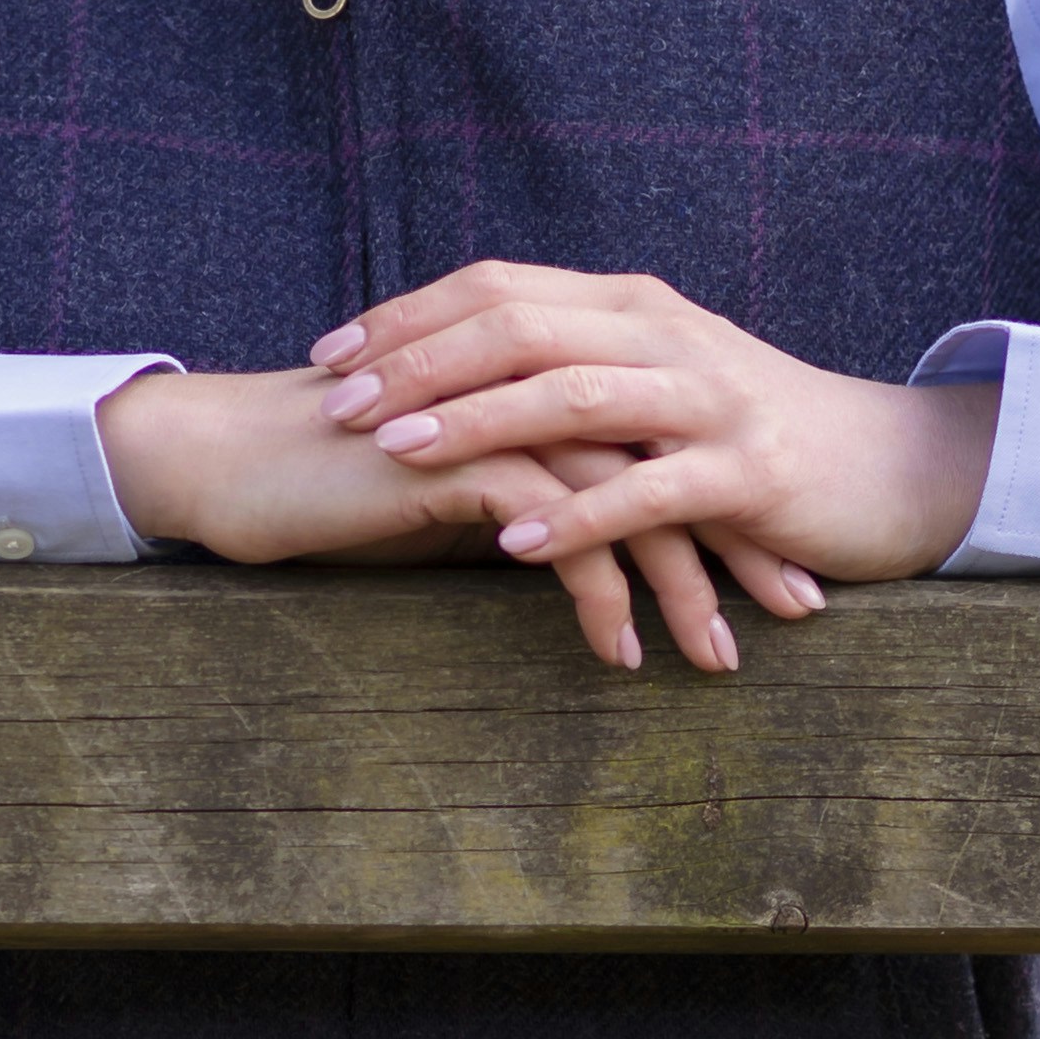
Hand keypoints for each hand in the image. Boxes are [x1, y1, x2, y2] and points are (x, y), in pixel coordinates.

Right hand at [95, 354, 847, 677]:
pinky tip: (621, 655)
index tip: (783, 565)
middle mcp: (543, 384)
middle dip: (744, 540)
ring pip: (634, 500)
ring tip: (720, 660)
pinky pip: (562, 536)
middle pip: (678, 458)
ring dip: (685, 585)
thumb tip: (599, 546)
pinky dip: (600, 599)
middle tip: (800, 609)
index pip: (671, 433)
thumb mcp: (466, 494)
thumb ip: (537, 500)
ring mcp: (508, 415)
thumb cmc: (346, 485)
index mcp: (551, 379)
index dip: (732, 500)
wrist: (239, 464)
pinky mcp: (468, 459)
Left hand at [312, 262, 998, 667]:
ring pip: (573, 395)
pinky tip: (515, 546)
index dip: (407, 318)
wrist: (891, 466)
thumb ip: (574, 368)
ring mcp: (707, 398)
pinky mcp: (746, 470)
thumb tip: (459, 380)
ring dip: (476, 423)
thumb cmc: (755, 433)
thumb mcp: (658, 380)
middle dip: (418, 365)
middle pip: (519, 327)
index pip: (498, 290)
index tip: (330, 354)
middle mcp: (664, 334)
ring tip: (398, 455)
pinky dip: (576, 518)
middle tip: (339, 403)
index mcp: (632, 305)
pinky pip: (647, 491)